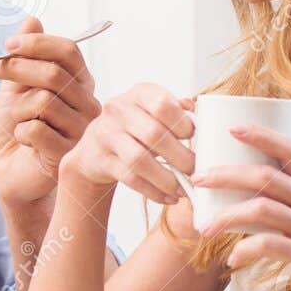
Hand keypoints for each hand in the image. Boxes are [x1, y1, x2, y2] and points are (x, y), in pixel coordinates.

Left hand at [0, 18, 101, 207]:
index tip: (7, 45)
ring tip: (14, 121)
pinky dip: (19, 133)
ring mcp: (81, 130)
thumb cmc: (17, 128)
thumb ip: (24, 56)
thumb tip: (32, 20)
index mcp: (79, 82)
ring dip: (16, 109)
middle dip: (15, 68)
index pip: (68, 51)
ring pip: (44, 102)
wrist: (13, 172)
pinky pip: (35, 129)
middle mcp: (87, 103)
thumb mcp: (15, 88)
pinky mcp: (68, 154)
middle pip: (54, 73)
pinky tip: (23, 141)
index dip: (37, 44)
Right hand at [59, 83, 195, 204]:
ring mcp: (107, 134)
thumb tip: (196, 112)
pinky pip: (130, 178)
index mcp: (139, 93)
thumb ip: (175, 111)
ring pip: (140, 159)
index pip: (162, 105)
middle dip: (180, 156)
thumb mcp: (152, 111)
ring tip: (182, 188)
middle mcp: (119, 110)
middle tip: (195, 170)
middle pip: (153, 134)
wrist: (94, 147)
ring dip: (166, 178)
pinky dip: (153, 191)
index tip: (194, 138)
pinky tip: (168, 197)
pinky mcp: (101, 159)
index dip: (182, 123)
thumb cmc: (133, 128)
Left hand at [193, 122, 290, 290]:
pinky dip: (245, 250)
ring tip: (205, 229)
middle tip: (197, 179)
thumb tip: (228, 190)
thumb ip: (279, 205)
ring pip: (262, 209)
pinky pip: (269, 245)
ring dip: (226, 216)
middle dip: (227, 174)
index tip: (231, 127)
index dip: (262, 135)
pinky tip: (232, 259)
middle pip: (268, 176)